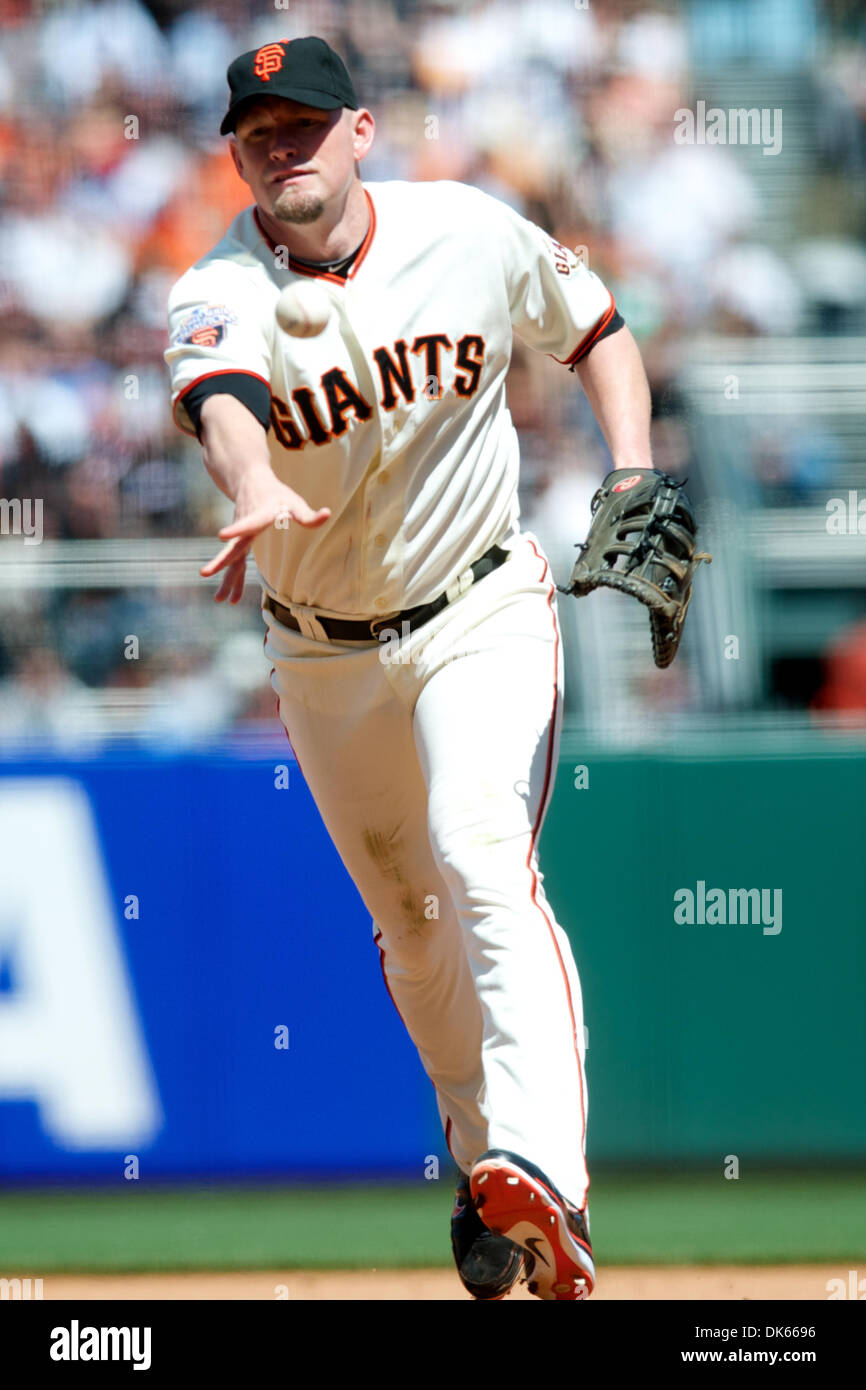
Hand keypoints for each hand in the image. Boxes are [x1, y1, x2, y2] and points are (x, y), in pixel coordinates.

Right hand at [200, 478, 330, 604]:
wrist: (249, 481)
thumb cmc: (276, 493)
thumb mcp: (294, 501)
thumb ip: (308, 514)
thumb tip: (327, 514)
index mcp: (258, 514)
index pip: (248, 523)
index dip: (237, 528)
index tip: (221, 535)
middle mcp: (245, 526)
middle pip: (233, 546)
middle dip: (221, 561)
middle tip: (205, 573)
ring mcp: (240, 536)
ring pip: (232, 559)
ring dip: (225, 579)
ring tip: (219, 599)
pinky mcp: (239, 542)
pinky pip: (235, 563)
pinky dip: (233, 580)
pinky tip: (230, 598)